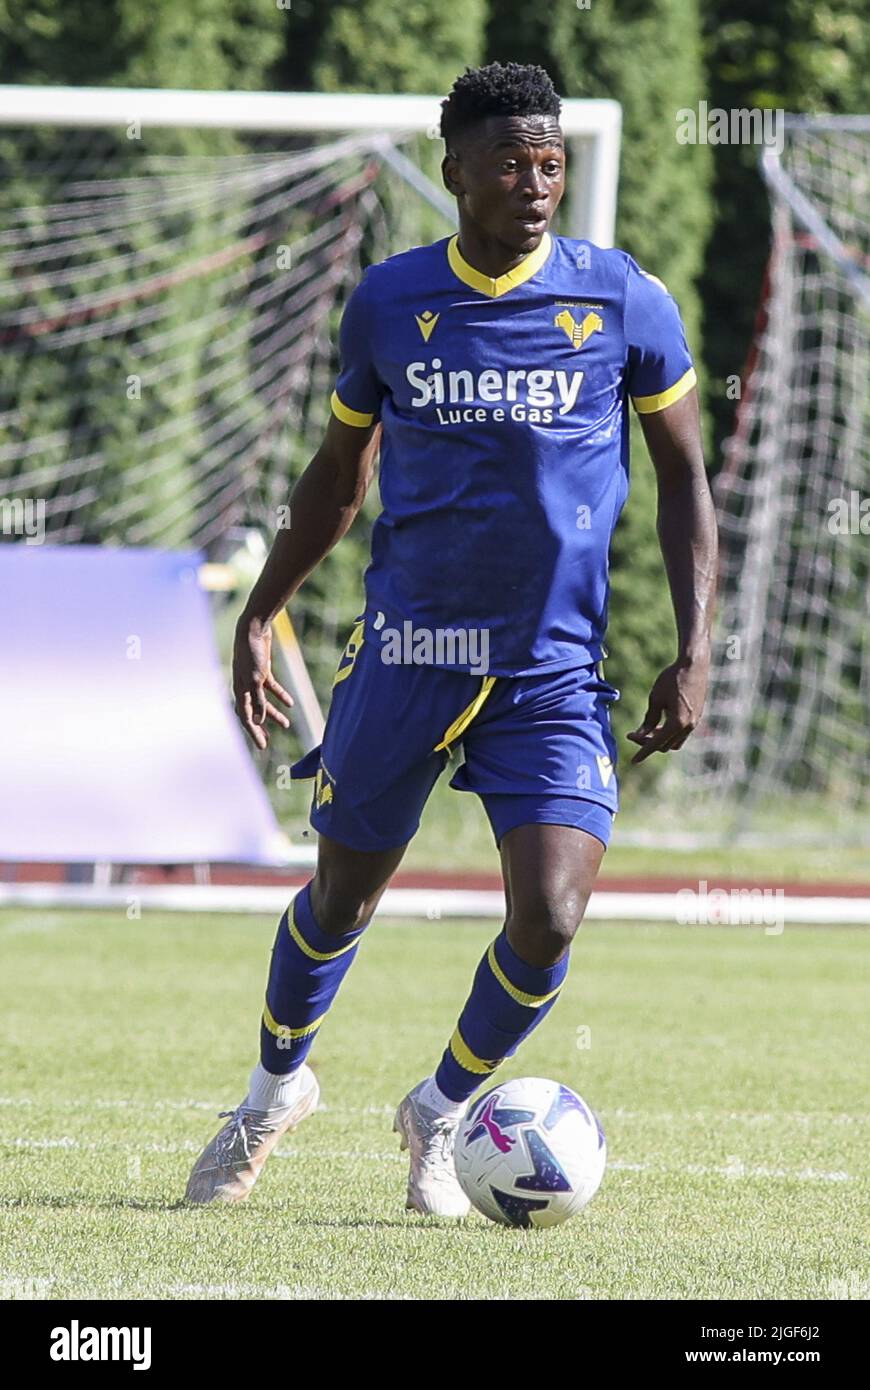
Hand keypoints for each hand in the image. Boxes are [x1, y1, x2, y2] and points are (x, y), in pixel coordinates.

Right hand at [232, 616, 292, 749]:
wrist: (253, 629)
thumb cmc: (252, 653)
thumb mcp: (257, 678)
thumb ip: (258, 699)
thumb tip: (259, 721)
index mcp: (239, 690)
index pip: (246, 717)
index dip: (254, 733)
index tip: (262, 747)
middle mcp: (244, 687)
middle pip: (252, 713)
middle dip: (260, 728)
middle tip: (267, 743)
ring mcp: (253, 679)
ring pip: (263, 702)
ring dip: (273, 714)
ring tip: (286, 724)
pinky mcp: (262, 670)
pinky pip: (271, 688)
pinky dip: (280, 696)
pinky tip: (290, 704)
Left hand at [626, 652, 708, 764]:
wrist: (693, 664)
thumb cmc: (672, 679)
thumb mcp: (655, 699)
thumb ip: (648, 720)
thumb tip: (640, 735)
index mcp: (677, 724)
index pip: (656, 744)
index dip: (643, 752)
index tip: (633, 761)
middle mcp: (688, 727)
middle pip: (665, 746)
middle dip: (649, 743)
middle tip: (634, 734)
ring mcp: (695, 723)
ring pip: (675, 742)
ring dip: (661, 740)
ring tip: (648, 730)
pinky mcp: (697, 717)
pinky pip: (682, 733)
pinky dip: (669, 733)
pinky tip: (660, 723)